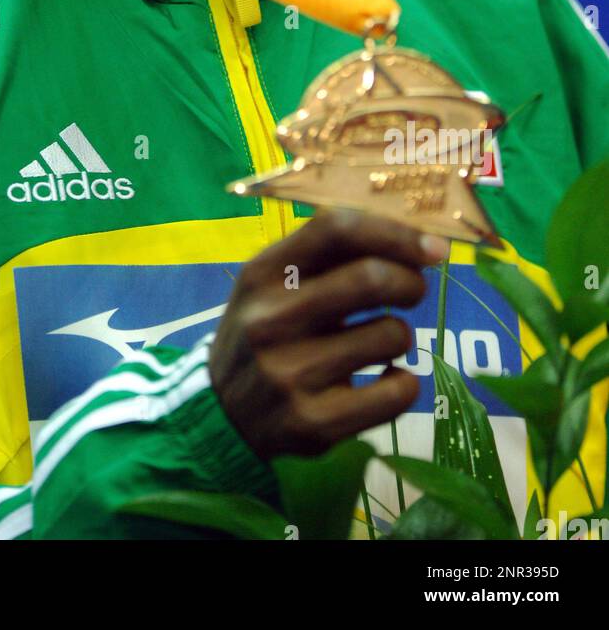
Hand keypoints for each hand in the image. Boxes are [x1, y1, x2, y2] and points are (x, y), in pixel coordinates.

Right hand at [208, 208, 448, 458]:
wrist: (221, 415)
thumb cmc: (264, 332)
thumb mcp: (272, 284)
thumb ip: (327, 257)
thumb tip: (416, 241)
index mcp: (261, 273)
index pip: (335, 229)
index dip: (394, 232)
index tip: (432, 247)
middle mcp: (271, 319)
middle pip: (370, 278)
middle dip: (410, 281)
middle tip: (413, 291)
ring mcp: (290, 374)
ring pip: (391, 335)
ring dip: (401, 334)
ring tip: (381, 341)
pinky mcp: (314, 424)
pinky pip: (397, 392)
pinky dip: (405, 382)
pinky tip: (385, 380)